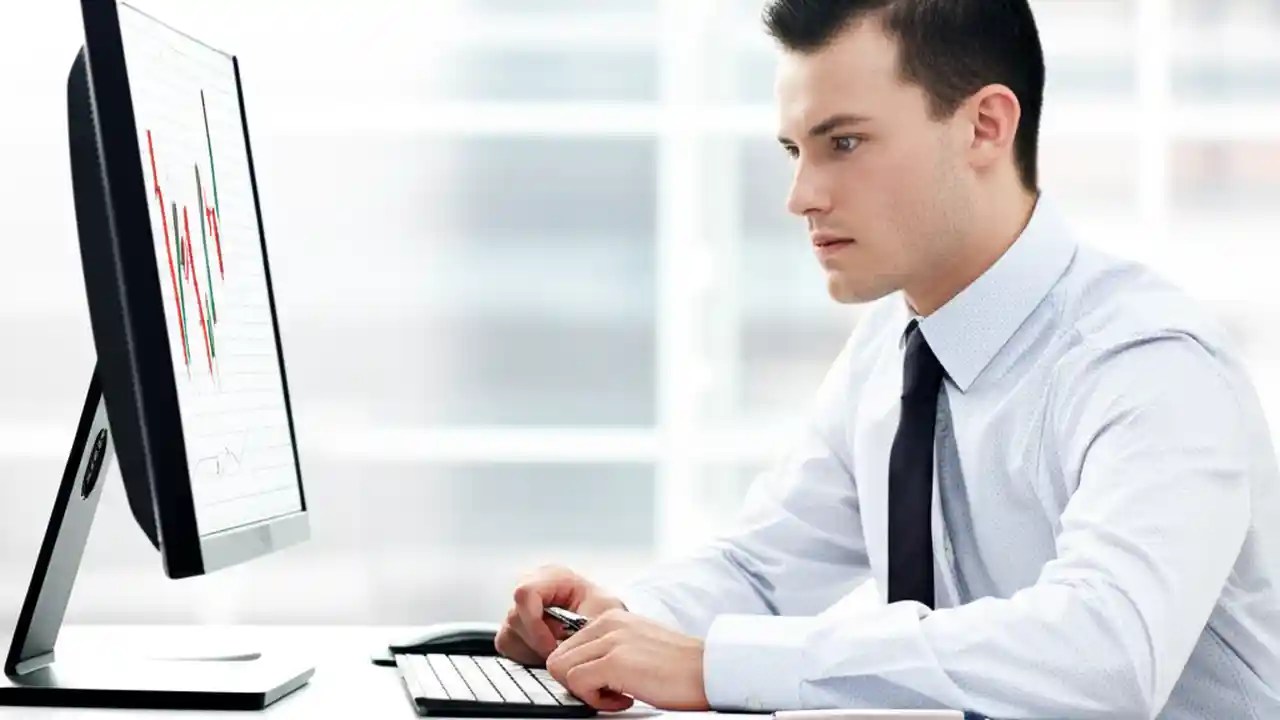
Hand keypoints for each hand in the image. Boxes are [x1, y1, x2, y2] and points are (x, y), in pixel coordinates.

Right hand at [495, 564, 625, 666]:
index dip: (536, 623)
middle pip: (516, 617)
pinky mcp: (513, 625)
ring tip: (557, 647)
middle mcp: (532, 585)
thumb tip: (566, 639)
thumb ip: (584, 620)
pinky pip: (507, 644)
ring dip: (534, 648)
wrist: (606, 627)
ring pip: (509, 633)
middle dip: (538, 640)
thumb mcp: (605, 611)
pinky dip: (527, 653)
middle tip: (559, 649)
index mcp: (554, 575)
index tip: (553, 645)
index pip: (525, 593)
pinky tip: (546, 650)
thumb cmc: (605, 615)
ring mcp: (520, 605)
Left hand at [546, 609, 708, 711]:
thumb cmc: (679, 667)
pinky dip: (595, 700)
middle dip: (576, 683)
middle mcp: (608, 623)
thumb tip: (581, 671)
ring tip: (618, 694)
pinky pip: (578, 683)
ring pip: (561, 669)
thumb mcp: (637, 646)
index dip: (579, 673)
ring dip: (585, 691)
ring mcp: (611, 640)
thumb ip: (608, 650)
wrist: (710, 671)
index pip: (566, 647)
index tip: (605, 683)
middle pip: (557, 658)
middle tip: (609, 692)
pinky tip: (625, 699)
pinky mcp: (616, 661)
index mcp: (611, 618)